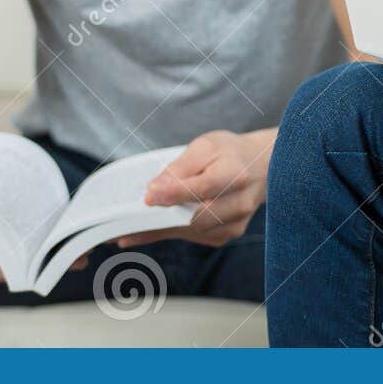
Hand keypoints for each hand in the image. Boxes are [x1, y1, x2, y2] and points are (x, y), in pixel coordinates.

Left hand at [119, 129, 272, 247]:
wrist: (260, 168)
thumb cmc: (229, 153)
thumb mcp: (206, 146)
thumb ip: (181, 166)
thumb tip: (156, 188)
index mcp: (236, 173)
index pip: (204, 186)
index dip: (175, 193)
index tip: (148, 195)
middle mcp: (240, 202)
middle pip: (194, 217)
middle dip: (157, 221)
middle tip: (122, 227)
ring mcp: (235, 223)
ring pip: (190, 231)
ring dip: (158, 231)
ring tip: (125, 231)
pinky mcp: (226, 235)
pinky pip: (192, 237)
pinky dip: (170, 233)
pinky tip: (150, 228)